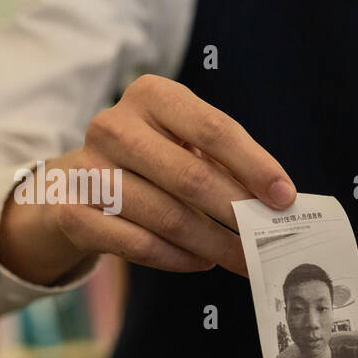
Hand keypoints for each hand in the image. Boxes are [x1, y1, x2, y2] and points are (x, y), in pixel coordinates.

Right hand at [0, 74, 295, 283]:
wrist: (73, 186)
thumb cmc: (150, 163)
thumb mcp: (185, 146)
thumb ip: (227, 165)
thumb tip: (278, 203)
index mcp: (152, 96)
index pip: (214, 129)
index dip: (255, 166)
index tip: (285, 198)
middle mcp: (114, 125)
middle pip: (192, 176)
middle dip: (238, 215)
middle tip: (269, 242)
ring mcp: (88, 168)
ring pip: (168, 217)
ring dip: (214, 245)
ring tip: (242, 258)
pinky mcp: (74, 212)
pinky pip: (139, 244)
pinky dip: (179, 258)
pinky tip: (202, 262)